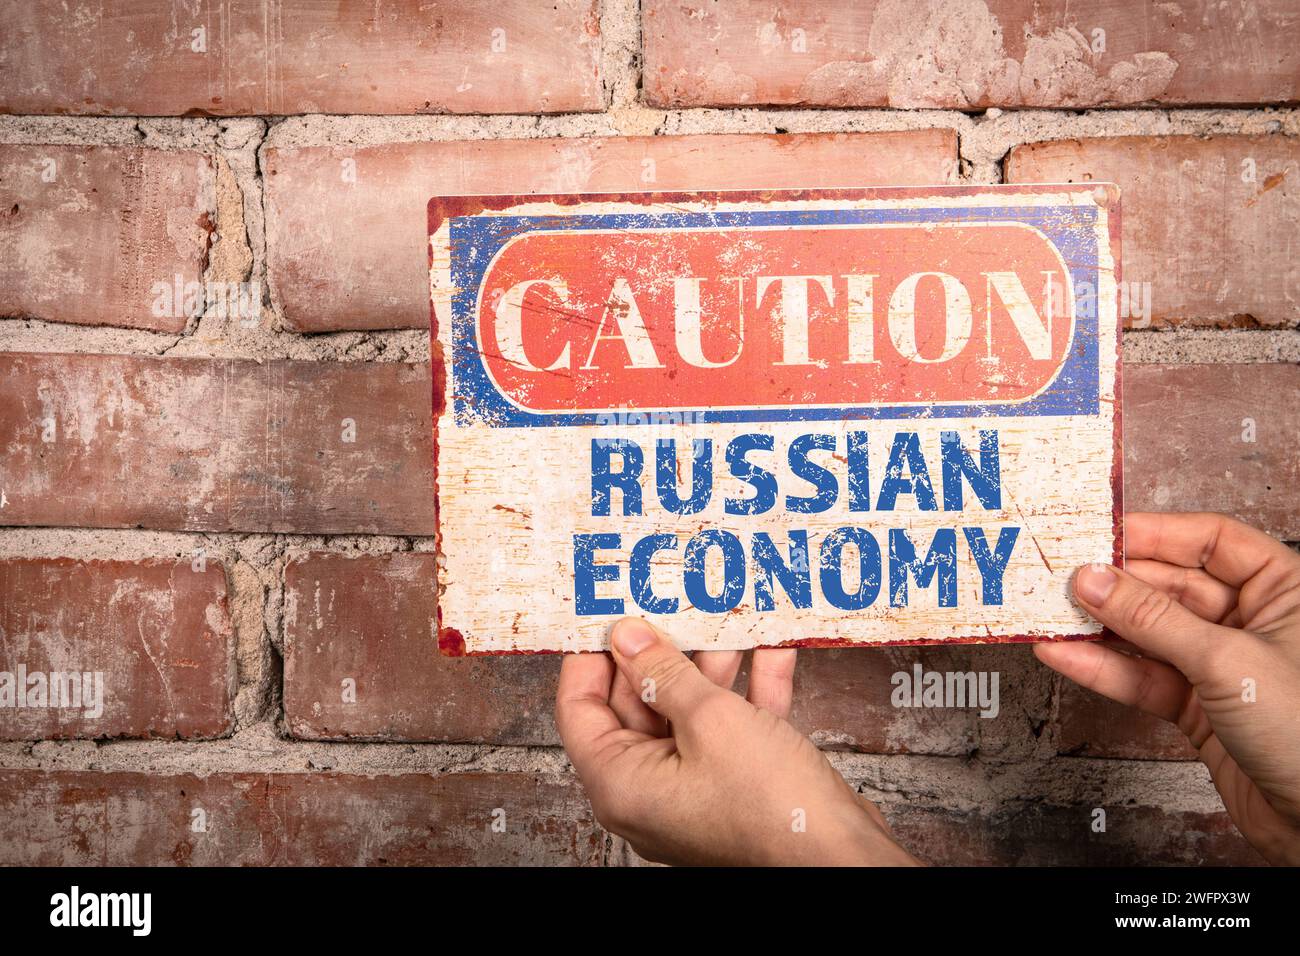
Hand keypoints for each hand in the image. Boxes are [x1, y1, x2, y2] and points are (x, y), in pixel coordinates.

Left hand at [556, 618, 917, 865]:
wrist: (842, 854)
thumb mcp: (710, 720)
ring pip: (690, 712)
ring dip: (713, 664)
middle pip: (637, 706)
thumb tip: (626, 638)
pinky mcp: (735, 786)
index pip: (579, 710)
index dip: (589, 658)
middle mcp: (650, 790)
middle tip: (672, 605)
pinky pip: (731, 728)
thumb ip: (664, 673)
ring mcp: (694, 788)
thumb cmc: (772, 809)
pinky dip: (749, 690)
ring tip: (728, 619)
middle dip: (663, 652)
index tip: (605, 617)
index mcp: (621, 783)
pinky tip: (771, 650)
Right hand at [1035, 512, 1299, 864]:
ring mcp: (1222, 666)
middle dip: (1114, 584)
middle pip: (1170, 586)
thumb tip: (1092, 579)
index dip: (1154, 534)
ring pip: (1149, 634)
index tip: (1099, 532)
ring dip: (1098, 628)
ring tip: (1049, 614)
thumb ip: (1152, 618)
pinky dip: (1103, 669)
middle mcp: (1252, 622)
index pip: (1210, 542)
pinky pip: (1143, 677)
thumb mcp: (1226, 661)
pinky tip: (1064, 656)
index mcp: (1283, 591)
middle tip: (1059, 576)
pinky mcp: (1199, 708)